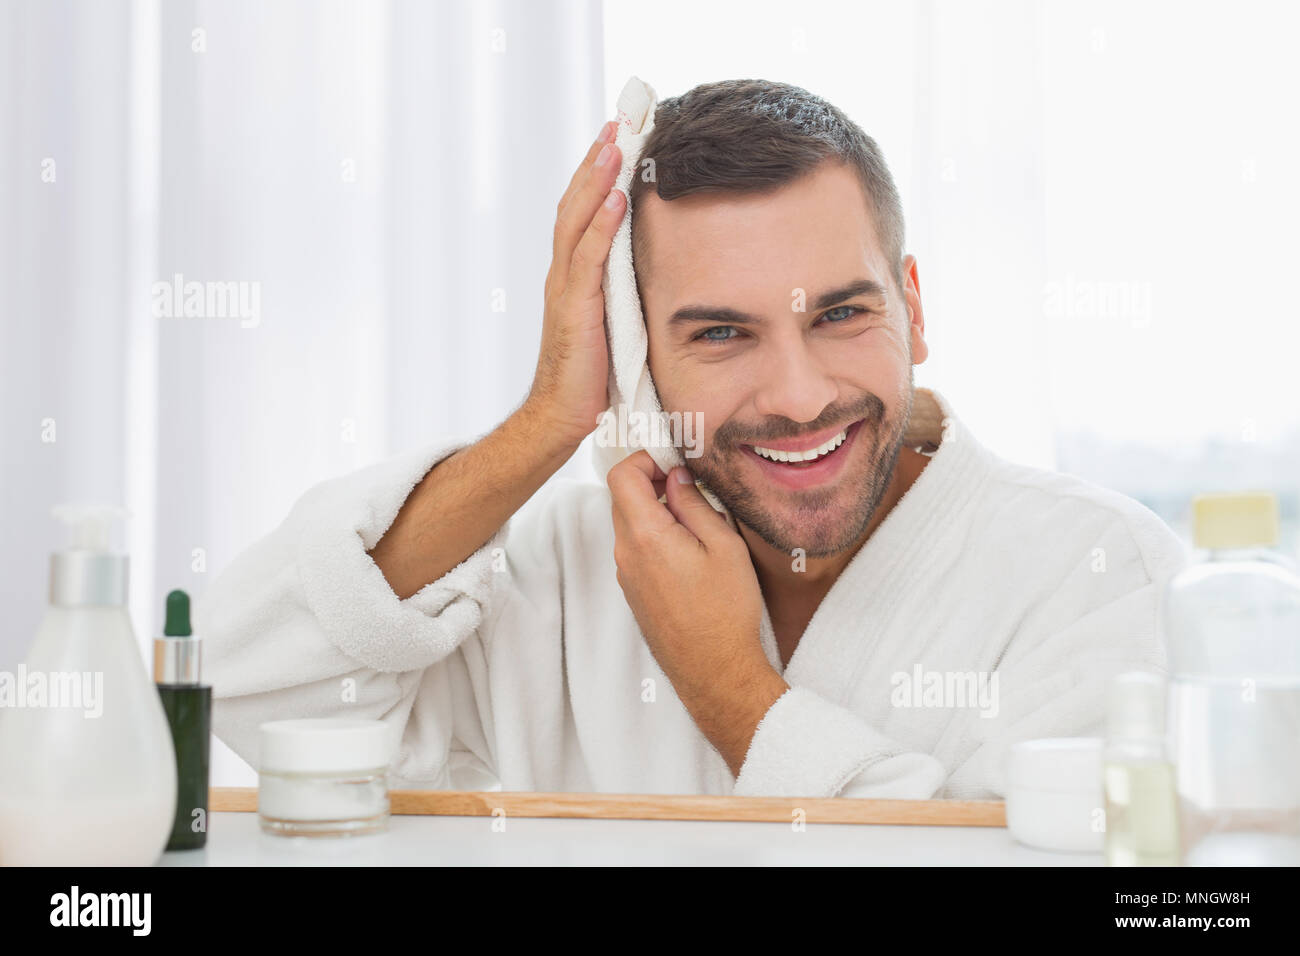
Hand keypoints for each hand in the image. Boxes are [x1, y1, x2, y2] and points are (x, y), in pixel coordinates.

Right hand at [526, 120, 624, 449]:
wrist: (560, 417)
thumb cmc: (589, 378)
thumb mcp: (612, 325)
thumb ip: (622, 294)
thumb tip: (652, 273)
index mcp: (572, 277)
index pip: (582, 213)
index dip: (597, 174)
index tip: (619, 137)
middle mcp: (563, 275)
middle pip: (575, 204)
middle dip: (596, 161)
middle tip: (618, 121)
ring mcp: (565, 290)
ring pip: (578, 221)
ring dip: (597, 179)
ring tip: (616, 143)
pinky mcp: (574, 310)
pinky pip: (588, 259)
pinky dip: (601, 224)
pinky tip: (617, 197)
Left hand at [607, 452, 789, 775]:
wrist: (714, 671)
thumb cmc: (725, 611)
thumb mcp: (723, 546)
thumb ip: (695, 504)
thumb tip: (677, 476)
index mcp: (645, 535)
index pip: (622, 475)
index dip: (646, 459)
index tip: (675, 462)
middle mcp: (626, 553)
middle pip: (623, 497)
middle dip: (652, 482)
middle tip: (690, 486)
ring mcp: (626, 575)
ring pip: (629, 524)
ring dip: (656, 511)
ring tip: (696, 521)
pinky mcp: (634, 591)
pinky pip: (636, 549)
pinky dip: (655, 536)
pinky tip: (689, 550)